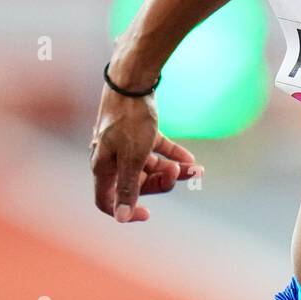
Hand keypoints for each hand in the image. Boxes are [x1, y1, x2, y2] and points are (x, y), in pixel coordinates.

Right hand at [90, 84, 200, 223]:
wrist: (133, 80)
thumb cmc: (129, 120)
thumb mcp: (132, 156)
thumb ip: (129, 187)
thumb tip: (121, 218)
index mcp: (104, 167)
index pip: (107, 201)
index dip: (125, 211)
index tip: (148, 214)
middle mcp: (112, 159)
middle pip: (137, 184)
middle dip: (161, 182)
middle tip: (180, 173)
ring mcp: (125, 145)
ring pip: (150, 166)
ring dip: (173, 169)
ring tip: (196, 169)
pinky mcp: (139, 131)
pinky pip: (157, 150)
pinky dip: (173, 155)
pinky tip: (191, 159)